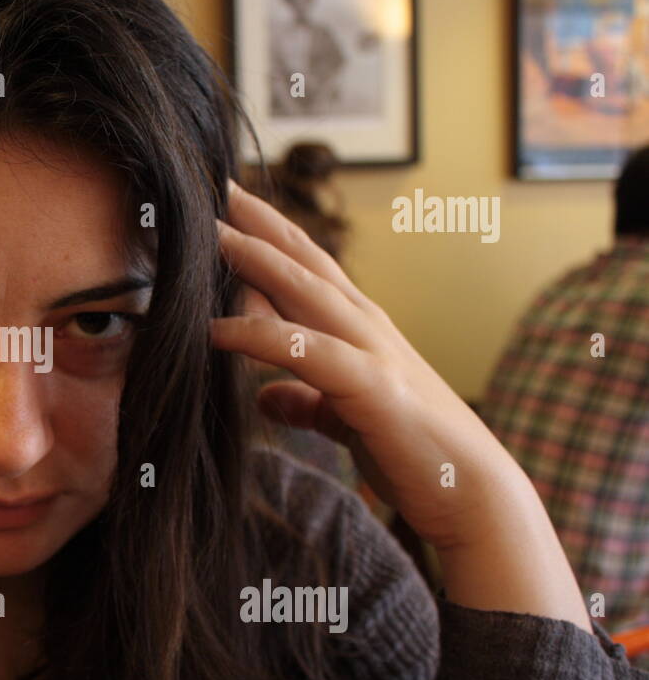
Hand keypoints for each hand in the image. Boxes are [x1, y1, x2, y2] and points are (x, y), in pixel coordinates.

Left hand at [209, 180, 543, 555]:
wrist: (473, 495)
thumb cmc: (412, 452)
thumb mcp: (345, 417)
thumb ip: (306, 401)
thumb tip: (266, 398)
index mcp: (359, 328)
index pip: (306, 266)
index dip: (267, 234)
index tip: (223, 205)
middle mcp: (366, 326)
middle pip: (304, 259)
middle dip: (258, 221)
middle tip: (212, 184)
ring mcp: (373, 351)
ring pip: (306, 290)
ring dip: (256, 258)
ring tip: (207, 233)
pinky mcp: (372, 388)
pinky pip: (306, 353)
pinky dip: (261, 336)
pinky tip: (218, 330)